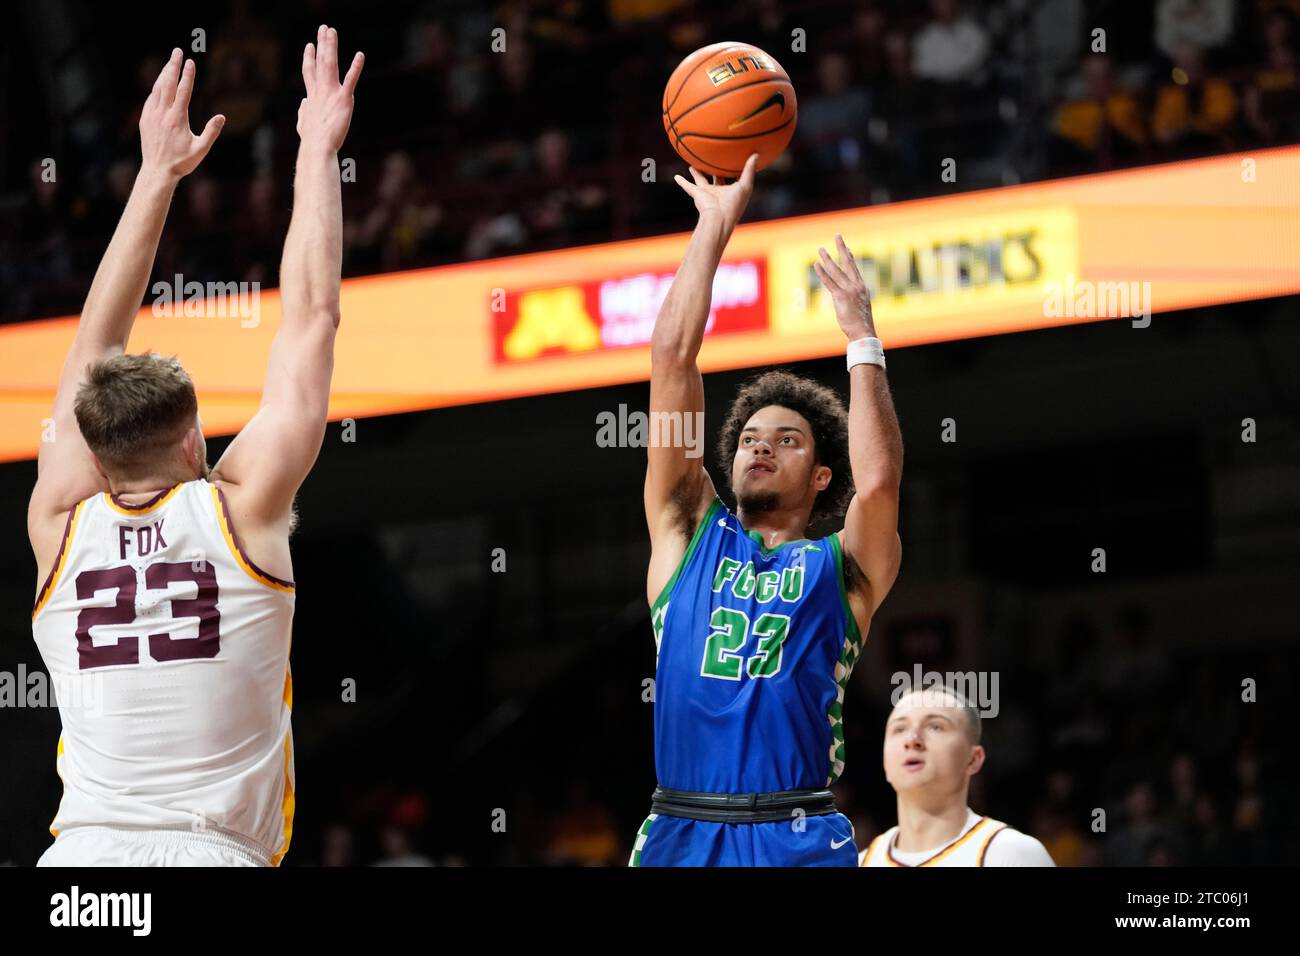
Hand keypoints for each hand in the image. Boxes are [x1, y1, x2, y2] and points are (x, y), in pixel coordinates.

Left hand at [139, 49, 224, 179]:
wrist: (157, 171)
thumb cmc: (181, 162)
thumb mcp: (201, 150)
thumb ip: (212, 132)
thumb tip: (222, 117)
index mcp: (177, 118)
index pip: (183, 91)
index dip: (188, 75)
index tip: (191, 62)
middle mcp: (162, 113)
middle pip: (168, 83)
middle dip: (173, 65)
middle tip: (177, 51)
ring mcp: (151, 115)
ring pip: (157, 88)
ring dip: (164, 73)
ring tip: (170, 62)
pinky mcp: (145, 119)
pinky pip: (151, 98)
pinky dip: (156, 88)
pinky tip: (160, 84)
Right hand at [298, 25, 363, 151]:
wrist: (318, 147)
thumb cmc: (311, 140)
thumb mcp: (303, 123)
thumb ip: (303, 112)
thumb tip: (303, 104)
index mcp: (312, 96)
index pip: (309, 72)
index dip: (309, 58)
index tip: (309, 45)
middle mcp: (320, 91)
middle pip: (320, 62)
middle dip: (322, 44)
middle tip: (323, 28)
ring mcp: (332, 93)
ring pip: (331, 64)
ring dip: (331, 46)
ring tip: (332, 31)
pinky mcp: (344, 100)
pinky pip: (351, 80)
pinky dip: (356, 67)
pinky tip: (360, 55)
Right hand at [672, 154, 757, 234]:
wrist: (718, 217)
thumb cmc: (734, 204)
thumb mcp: (745, 185)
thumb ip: (749, 170)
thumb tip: (756, 154)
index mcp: (731, 190)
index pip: (734, 178)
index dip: (735, 170)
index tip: (736, 159)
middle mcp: (719, 191)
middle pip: (717, 178)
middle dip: (716, 171)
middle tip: (714, 159)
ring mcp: (707, 193)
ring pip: (701, 180)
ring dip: (696, 173)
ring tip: (693, 165)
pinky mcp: (697, 194)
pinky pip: (687, 186)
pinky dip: (682, 182)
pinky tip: (676, 177)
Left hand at [814, 234, 875, 339]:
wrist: (863, 331)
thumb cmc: (861, 323)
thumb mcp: (859, 307)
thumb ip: (853, 299)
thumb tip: (847, 298)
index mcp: (862, 287)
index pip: (855, 268)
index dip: (850, 257)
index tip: (847, 248)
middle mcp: (856, 285)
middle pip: (848, 262)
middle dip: (842, 248)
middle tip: (838, 236)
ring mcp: (849, 290)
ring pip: (836, 270)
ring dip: (828, 258)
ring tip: (821, 249)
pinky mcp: (841, 297)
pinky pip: (830, 282)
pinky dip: (822, 273)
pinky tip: (817, 264)